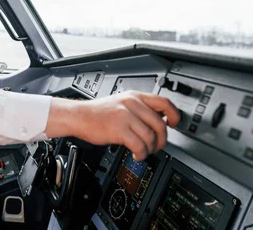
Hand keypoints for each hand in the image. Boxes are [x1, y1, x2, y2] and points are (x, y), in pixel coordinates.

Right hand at [48, 91, 179, 161]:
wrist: (78, 116)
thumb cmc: (97, 112)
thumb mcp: (121, 103)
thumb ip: (139, 108)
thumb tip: (158, 120)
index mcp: (135, 96)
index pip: (164, 103)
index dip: (174, 115)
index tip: (174, 124)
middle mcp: (132, 104)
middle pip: (161, 124)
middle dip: (162, 140)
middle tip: (156, 146)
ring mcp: (126, 116)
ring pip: (151, 137)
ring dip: (150, 149)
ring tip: (143, 152)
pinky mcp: (119, 129)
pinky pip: (139, 146)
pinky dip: (141, 154)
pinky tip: (136, 155)